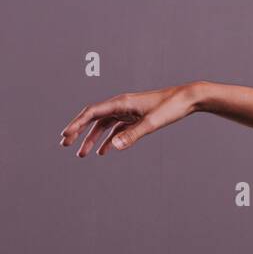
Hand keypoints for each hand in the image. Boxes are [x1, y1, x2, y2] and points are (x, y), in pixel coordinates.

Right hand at [59, 83, 201, 156]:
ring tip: (81, 154)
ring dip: (91, 139)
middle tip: (64, 144)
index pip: (91, 113)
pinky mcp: (136, 117)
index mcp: (121, 102)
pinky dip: (108, 140)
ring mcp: (128, 111)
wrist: (188, 99)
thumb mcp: (152, 123)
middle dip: (78, 130)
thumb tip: (114, 147)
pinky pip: (116, 129)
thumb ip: (133, 135)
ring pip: (103, 125)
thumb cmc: (171, 107)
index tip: (65, 136)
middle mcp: (121, 105)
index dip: (76, 124)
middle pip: (92, 117)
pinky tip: (104, 152)